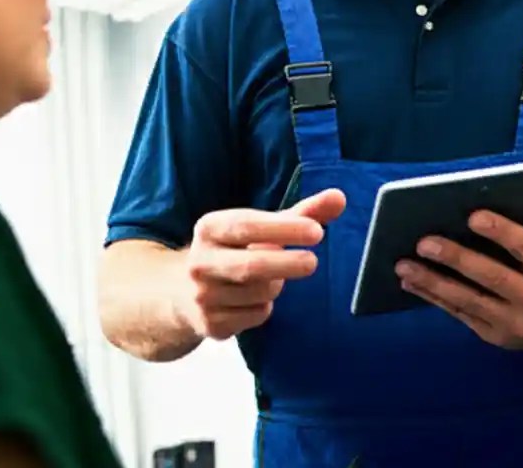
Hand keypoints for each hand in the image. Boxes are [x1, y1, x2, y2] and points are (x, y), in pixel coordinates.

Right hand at [177, 189, 345, 340]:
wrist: (183, 291)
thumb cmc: (234, 250)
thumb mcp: (261, 227)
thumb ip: (301, 213)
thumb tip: (339, 198)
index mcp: (209, 228)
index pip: (247, 226)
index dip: (284, 229)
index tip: (316, 231)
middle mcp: (200, 261)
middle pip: (251, 265)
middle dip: (287, 263)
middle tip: (312, 261)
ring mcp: (202, 295)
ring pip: (259, 293)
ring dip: (277, 285)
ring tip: (271, 276)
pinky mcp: (211, 324)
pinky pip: (256, 315)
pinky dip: (266, 307)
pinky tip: (255, 299)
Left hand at [396, 182, 522, 349]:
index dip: (501, 232)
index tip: (472, 216)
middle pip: (492, 277)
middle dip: (456, 259)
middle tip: (424, 241)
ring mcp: (516, 324)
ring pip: (469, 300)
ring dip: (433, 282)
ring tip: (404, 265)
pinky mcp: (497, 337)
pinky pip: (460, 314)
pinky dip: (434, 298)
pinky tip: (411, 282)